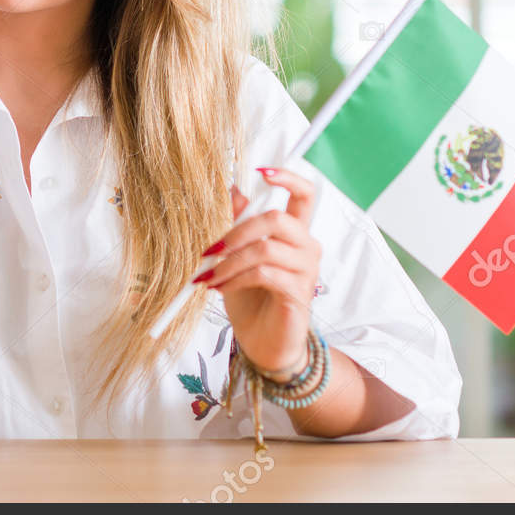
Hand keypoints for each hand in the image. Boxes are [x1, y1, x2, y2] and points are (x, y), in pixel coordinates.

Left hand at [195, 167, 321, 378]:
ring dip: (229, 262)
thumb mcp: (238, 256)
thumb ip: (240, 224)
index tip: (262, 170)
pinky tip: (220, 289)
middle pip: (277, 219)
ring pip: (265, 248)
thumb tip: (233, 188)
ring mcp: (306, 271)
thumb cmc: (252, 299)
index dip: (288, 178)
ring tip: (208, 277)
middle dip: (237, 230)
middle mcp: (306, 247)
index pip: (304, 194)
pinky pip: (263, 274)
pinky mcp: (298, 294)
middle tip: (210, 250)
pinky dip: (234, 279)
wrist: (263, 344)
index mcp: (294, 233)